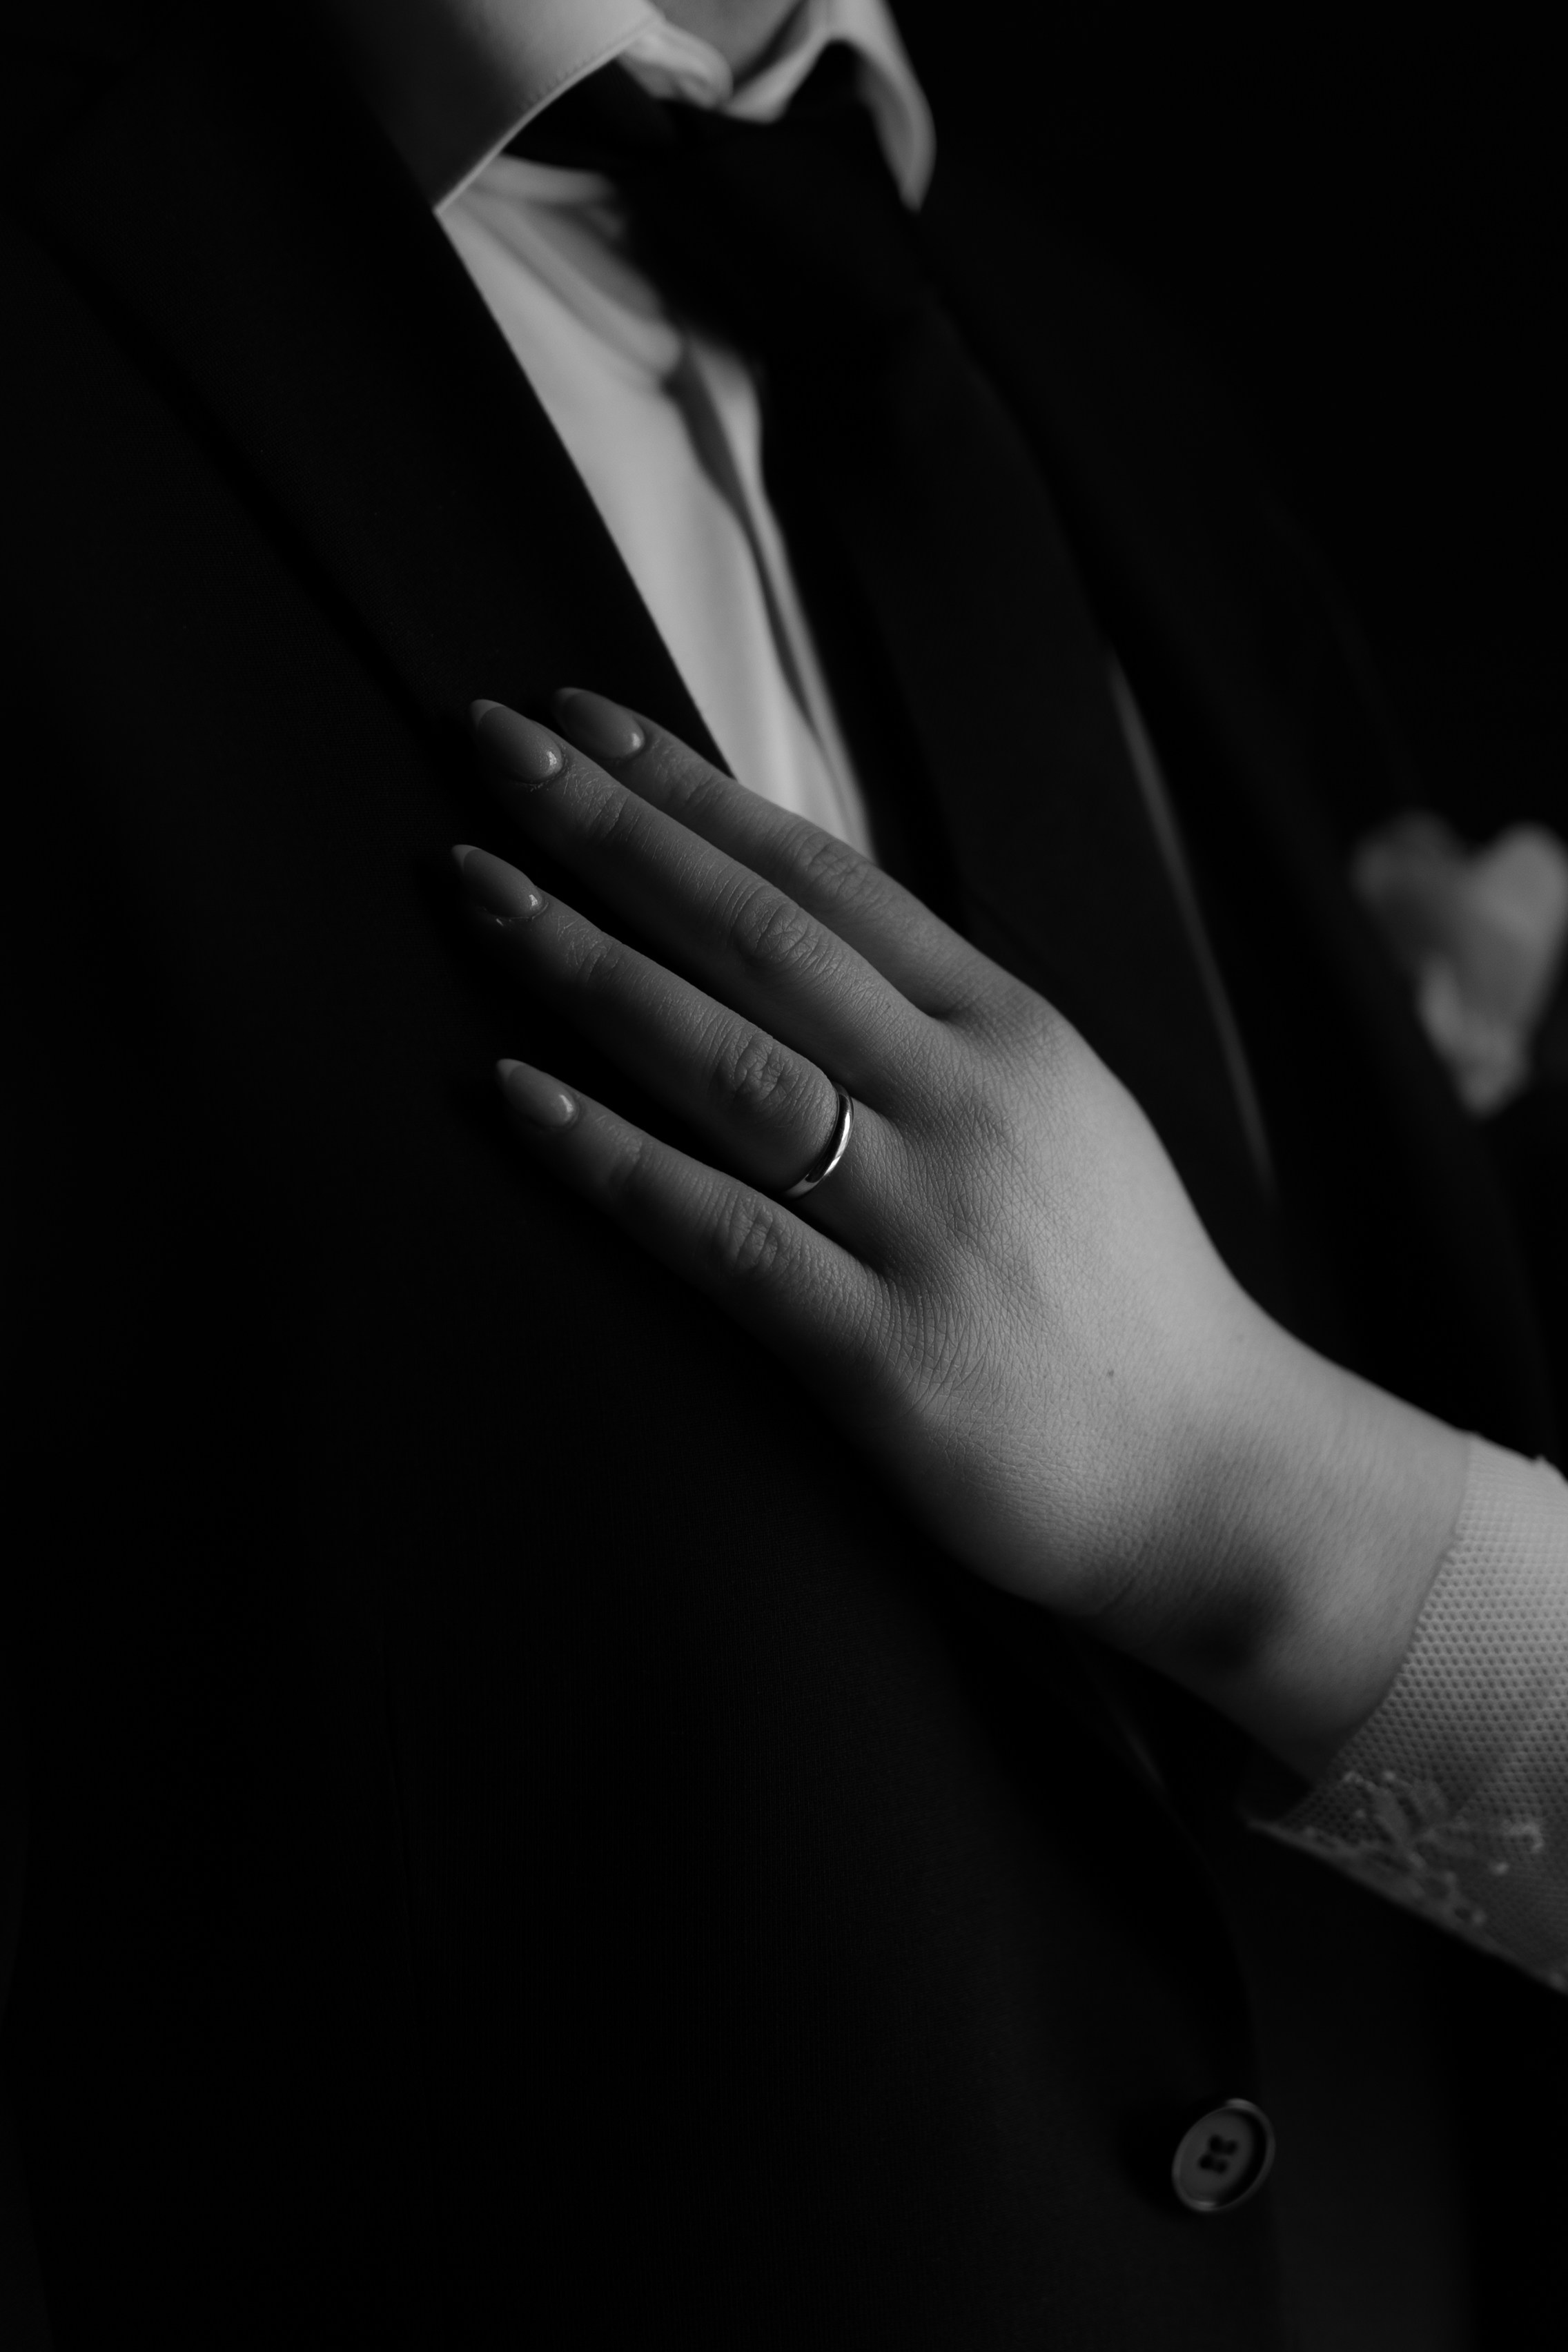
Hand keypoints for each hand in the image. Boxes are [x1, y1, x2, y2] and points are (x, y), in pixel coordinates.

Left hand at [458, 691, 1467, 1773]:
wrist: (1211, 1474)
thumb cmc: (1111, 1288)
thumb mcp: (1054, 1110)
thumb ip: (932, 1020)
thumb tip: (783, 915)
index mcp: (1012, 1033)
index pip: (827, 877)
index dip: (693, 791)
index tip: (581, 720)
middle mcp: (971, 1104)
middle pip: (762, 937)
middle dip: (616, 831)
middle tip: (492, 747)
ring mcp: (928, 1226)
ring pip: (728, 1062)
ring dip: (587, 966)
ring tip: (471, 889)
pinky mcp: (882, 1356)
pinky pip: (717, 1233)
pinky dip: (608, 1156)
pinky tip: (511, 1093)